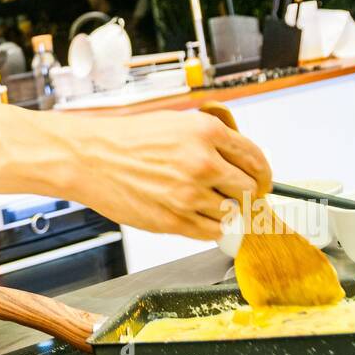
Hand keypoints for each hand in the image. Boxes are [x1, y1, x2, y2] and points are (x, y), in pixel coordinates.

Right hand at [76, 110, 271, 239]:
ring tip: (210, 205)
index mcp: (206, 133)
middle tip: (239, 198)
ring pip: (233, 215)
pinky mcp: (174, 221)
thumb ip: (211, 140)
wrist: (90, 157)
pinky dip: (212, 228)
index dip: (263, 175)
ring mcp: (189, 195)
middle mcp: (203, 163)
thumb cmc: (128, 138)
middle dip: (248, 196)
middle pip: (249, 191)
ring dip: (228, 213)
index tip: (263, 183)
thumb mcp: (177, 122)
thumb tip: (240, 164)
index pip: (255, 160)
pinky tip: (198, 216)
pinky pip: (211, 232)